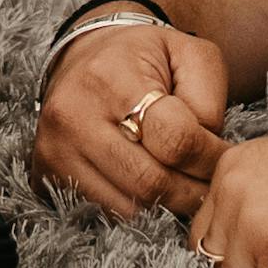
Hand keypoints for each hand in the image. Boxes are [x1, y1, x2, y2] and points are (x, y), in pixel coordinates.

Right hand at [35, 4, 229, 221]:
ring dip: (166, 206)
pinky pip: (105, 213)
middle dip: (191, 190)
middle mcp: (73, 115)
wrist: (88, 55)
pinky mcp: (46, 172)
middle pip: (150, 182)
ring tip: (183, 184)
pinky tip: (152, 187)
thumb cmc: (145, 57)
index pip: (174, 140)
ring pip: (129, 207)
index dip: (209, 157)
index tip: (221, 155)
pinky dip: (137, 210)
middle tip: (209, 183)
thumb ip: (209, 100)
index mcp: (110, 77)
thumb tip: (207, 154)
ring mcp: (55, 148)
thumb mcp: (190, 55)